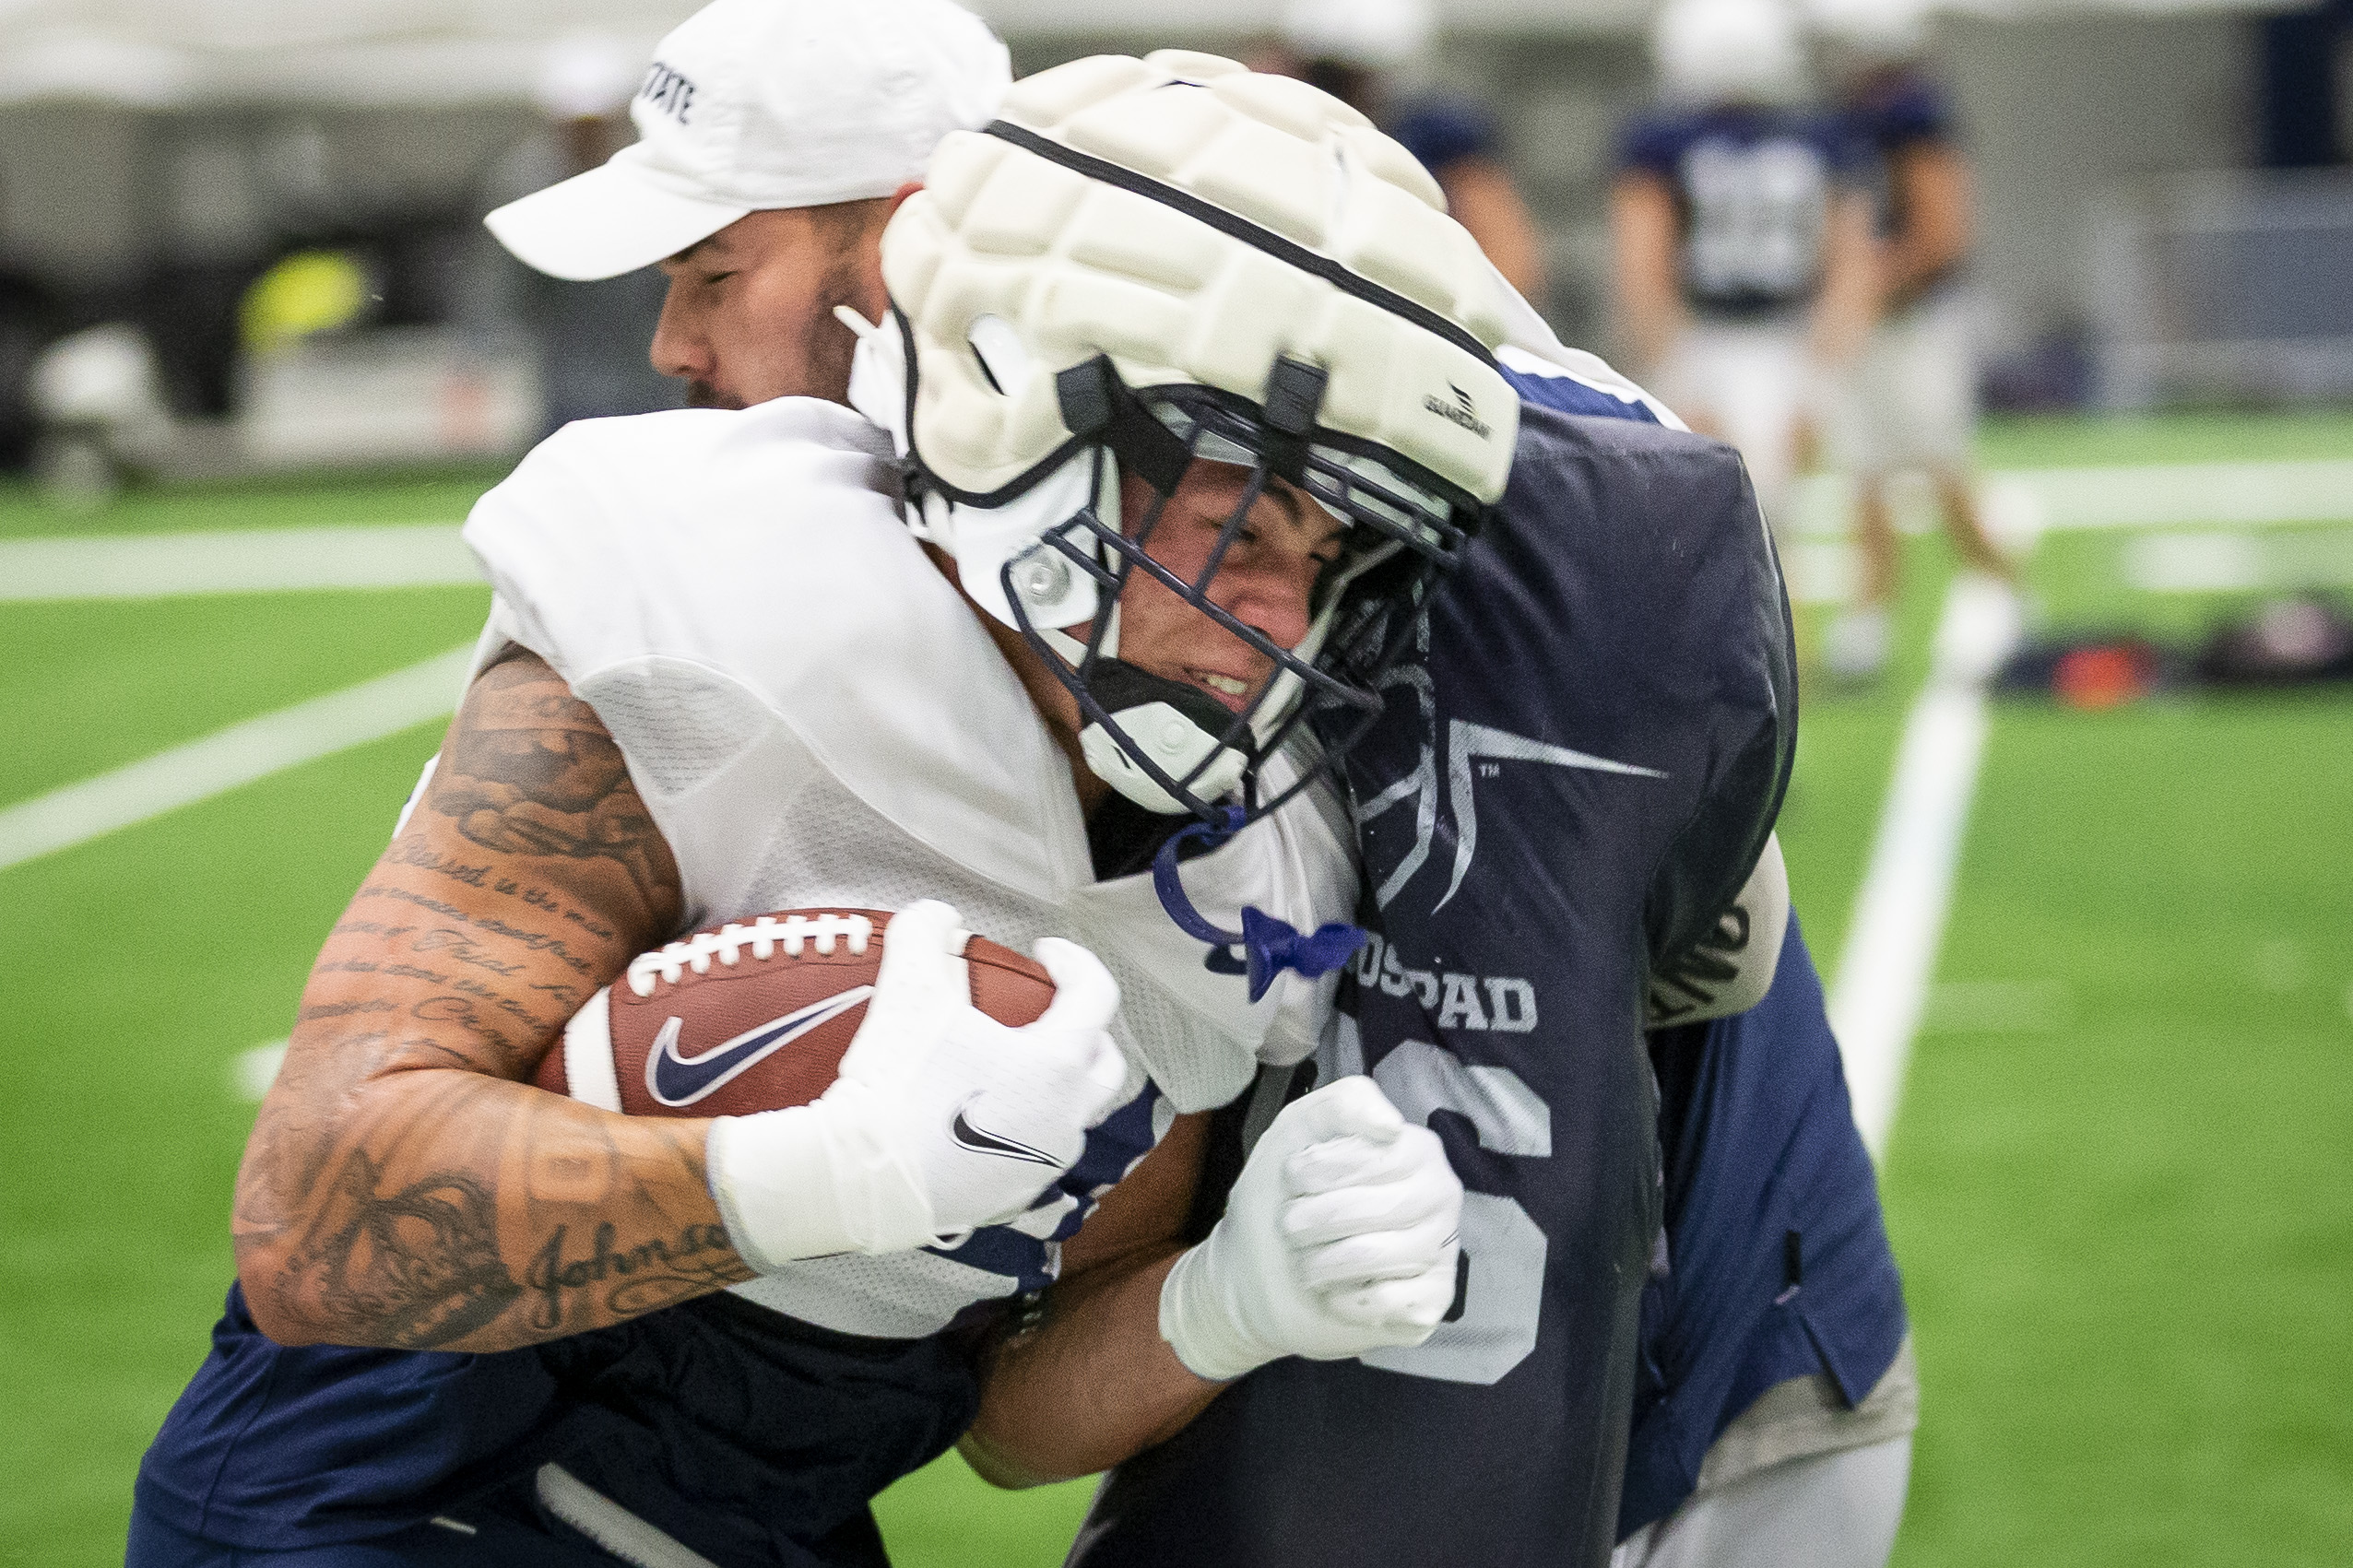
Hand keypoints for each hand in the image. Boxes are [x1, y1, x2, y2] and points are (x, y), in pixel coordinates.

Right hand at [707, 901, 1128, 1267]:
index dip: (1074, 961)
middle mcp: (1066, 1117)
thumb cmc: (897, 1083)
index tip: (1042, 953)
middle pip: (1103, 1063)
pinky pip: (1037, 1152)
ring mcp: (1045, 1163)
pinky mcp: (1015, 1195)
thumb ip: (924, 935)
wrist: (861, 1179)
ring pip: (1074, 1113)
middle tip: (1046, 1011)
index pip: (1097, 995)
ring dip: (1057, 1082)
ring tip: (1014, 1063)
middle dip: (1085, 1030)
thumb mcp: (907, 992)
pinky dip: (1024, 1125)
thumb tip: (937, 916)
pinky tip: (985, 1113)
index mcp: (1057, 1064)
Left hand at [1158, 1076, 1461, 1381]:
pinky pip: (1390, 1302)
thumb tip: (1392, 1127)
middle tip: (1292, 1227)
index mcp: (1417, 1149)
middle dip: (1311, 1220)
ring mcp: (1440, 1250)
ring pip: (1376, 1256)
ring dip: (1321, 1262)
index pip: (1377, 1156)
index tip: (1294, 1178)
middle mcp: (1439, 1196)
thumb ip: (1345, 1104)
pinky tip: (1335, 1293)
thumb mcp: (1302, 1128)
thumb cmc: (1288, 1192)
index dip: (1321, 1170)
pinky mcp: (1431, 1303)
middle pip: (1375, 1208)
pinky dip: (1345, 1301)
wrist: (1258, 1269)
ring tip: (1308, 1262)